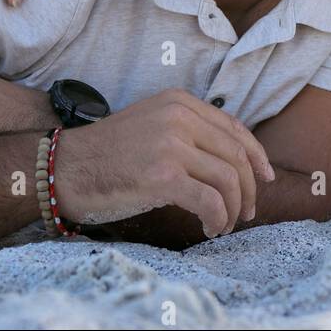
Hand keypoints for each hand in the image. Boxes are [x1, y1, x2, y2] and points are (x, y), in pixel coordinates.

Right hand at [52, 89, 276, 238]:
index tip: (265, 179)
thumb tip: (233, 161)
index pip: (235, 128)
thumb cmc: (109, 155)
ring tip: (224, 224)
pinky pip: (210, 200)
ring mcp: (171, 144)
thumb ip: (189, 132)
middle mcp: (179, 116)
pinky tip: (210, 228)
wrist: (66, 168)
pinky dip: (218, 218)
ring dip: (233, 208)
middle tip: (246, 212)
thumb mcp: (153, 125)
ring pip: (228, 179)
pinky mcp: (163, 175)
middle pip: (236, 156)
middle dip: (249, 188)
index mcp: (180, 102)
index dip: (256, 156)